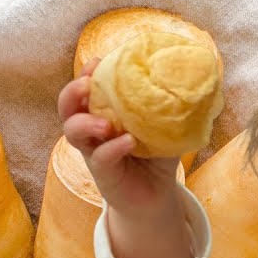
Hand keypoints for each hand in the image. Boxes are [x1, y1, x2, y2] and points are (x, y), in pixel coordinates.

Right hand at [57, 59, 181, 219]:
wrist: (157, 195)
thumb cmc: (156, 156)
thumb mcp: (164, 126)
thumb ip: (169, 106)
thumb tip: (190, 79)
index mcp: (102, 112)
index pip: (85, 88)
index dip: (86, 73)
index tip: (98, 62)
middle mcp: (92, 130)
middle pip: (67, 107)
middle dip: (72, 92)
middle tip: (87, 85)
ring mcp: (93, 151)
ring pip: (73, 132)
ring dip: (85, 122)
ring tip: (106, 123)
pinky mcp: (102, 173)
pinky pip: (100, 158)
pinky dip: (112, 148)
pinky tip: (128, 142)